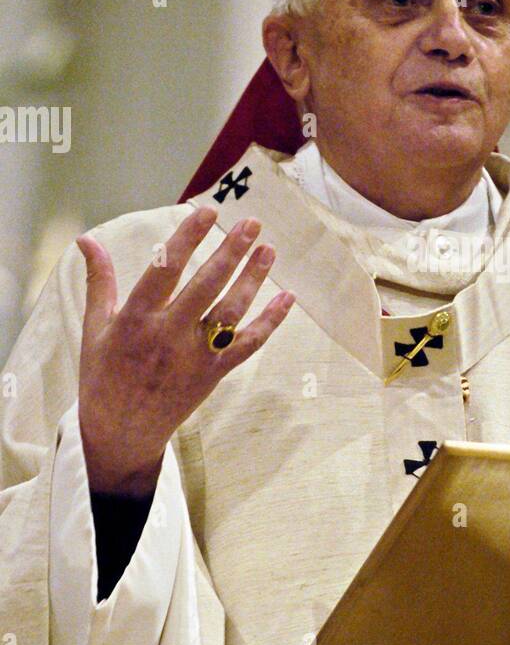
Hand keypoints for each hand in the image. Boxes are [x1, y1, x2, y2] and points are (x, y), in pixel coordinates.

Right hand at [76, 207, 294, 495]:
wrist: (121, 433)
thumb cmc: (104, 375)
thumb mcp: (95, 327)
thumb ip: (99, 281)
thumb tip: (87, 239)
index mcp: (135, 320)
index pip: (165, 270)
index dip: (187, 238)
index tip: (207, 211)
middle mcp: (168, 336)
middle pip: (206, 286)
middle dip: (231, 252)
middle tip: (252, 224)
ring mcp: (195, 357)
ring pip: (231, 312)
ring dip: (253, 280)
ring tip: (269, 250)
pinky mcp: (214, 374)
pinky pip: (248, 344)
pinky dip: (271, 322)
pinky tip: (287, 297)